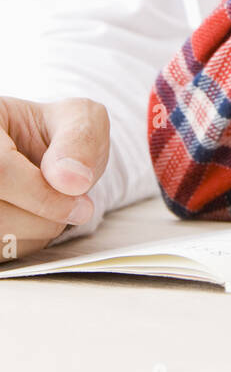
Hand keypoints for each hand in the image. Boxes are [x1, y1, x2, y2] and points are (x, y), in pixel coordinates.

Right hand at [0, 96, 109, 260]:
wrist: (46, 156)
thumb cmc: (59, 136)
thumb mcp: (79, 119)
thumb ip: (80, 140)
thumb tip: (73, 180)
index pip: (0, 170)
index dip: (41, 194)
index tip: (81, 201)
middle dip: (44, 215)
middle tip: (75, 204)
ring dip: (37, 231)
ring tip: (53, 205)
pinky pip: (0, 251)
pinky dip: (26, 242)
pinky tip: (34, 218)